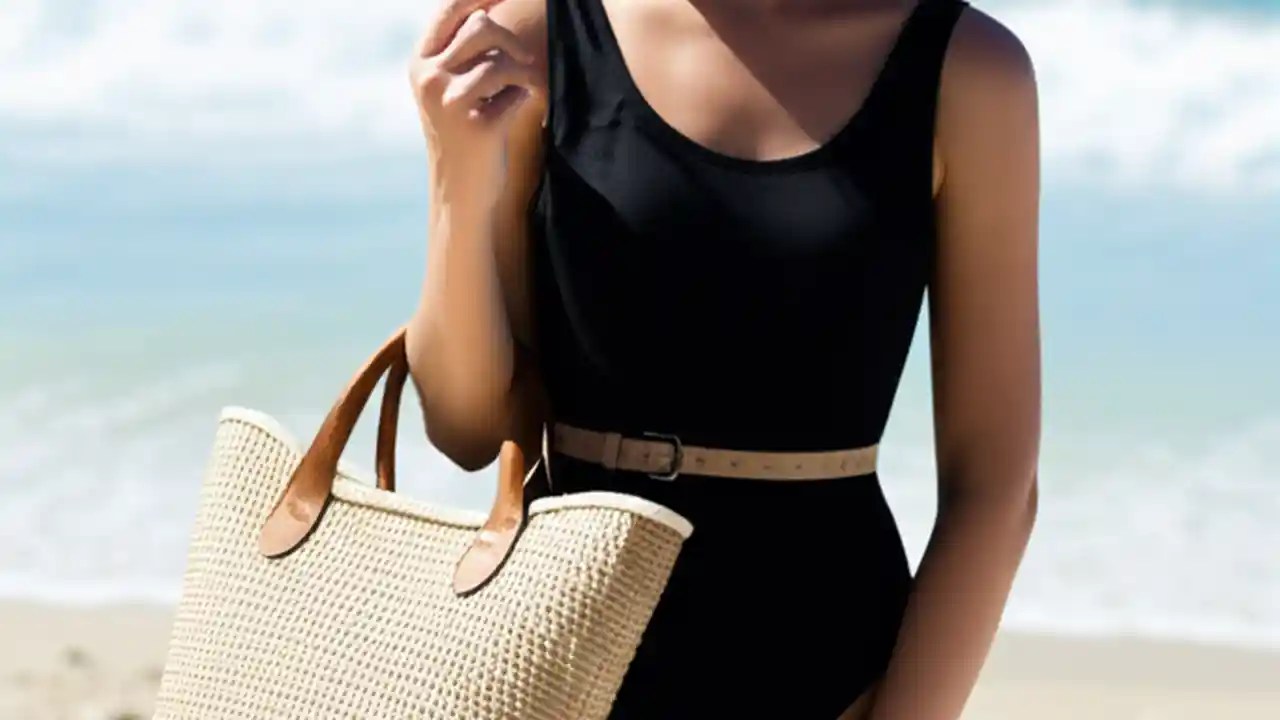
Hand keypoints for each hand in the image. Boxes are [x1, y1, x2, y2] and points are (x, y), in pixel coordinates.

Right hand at [409, 0, 540, 205]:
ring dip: (522, 74)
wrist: (460, 192)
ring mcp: (450, 102)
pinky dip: (523, 100)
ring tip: (519, 91)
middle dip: (511, 40)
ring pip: (502, 60)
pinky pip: (518, 93)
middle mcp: (429, 78)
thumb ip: (461, 48)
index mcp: (420, 63)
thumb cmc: (462, 133)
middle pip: (482, 26)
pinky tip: (511, 115)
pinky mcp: (478, 126)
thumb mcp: (449, 86)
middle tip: (521, 62)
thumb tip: (489, 7)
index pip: (451, 8)